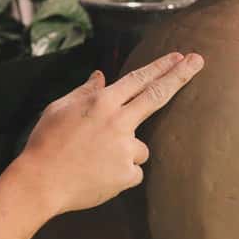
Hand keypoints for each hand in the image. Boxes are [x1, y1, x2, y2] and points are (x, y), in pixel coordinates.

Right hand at [20, 52, 203, 216]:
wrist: (40, 182)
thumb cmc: (46, 142)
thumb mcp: (59, 108)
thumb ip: (84, 92)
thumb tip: (100, 76)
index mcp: (101, 102)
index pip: (138, 79)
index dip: (160, 66)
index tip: (179, 56)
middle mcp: (118, 121)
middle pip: (156, 96)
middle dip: (179, 75)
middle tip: (197, 60)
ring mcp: (125, 148)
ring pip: (140, 147)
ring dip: (126, 151)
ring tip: (95, 161)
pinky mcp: (128, 174)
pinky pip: (133, 170)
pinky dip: (120, 173)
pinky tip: (98, 175)